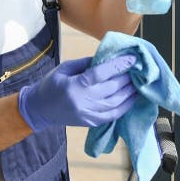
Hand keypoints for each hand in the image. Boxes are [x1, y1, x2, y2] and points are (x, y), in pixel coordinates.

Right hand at [18, 55, 137, 131]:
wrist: (39, 109)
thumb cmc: (51, 84)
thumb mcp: (65, 68)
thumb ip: (86, 63)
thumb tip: (107, 58)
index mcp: (74, 85)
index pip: (101, 74)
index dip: (118, 66)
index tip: (132, 59)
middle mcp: (82, 101)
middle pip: (111, 88)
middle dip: (127, 78)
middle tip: (139, 69)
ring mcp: (87, 114)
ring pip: (115, 103)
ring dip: (130, 93)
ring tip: (139, 84)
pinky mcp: (90, 122)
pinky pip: (111, 116)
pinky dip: (124, 107)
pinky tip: (132, 99)